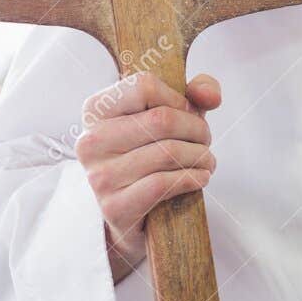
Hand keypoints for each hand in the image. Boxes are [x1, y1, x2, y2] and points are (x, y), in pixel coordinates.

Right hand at [75, 71, 221, 282]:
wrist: (133, 214)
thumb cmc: (153, 153)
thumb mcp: (173, 114)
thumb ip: (196, 92)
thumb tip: (210, 96)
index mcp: (96, 110)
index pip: (145, 86)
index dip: (179, 100)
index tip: (188, 115)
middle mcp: (91, 141)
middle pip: (162, 120)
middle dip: (197, 130)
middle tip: (205, 142)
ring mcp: (99, 175)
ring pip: (167, 152)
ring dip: (201, 156)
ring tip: (206, 161)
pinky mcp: (114, 206)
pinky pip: (162, 184)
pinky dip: (192, 178)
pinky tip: (200, 177)